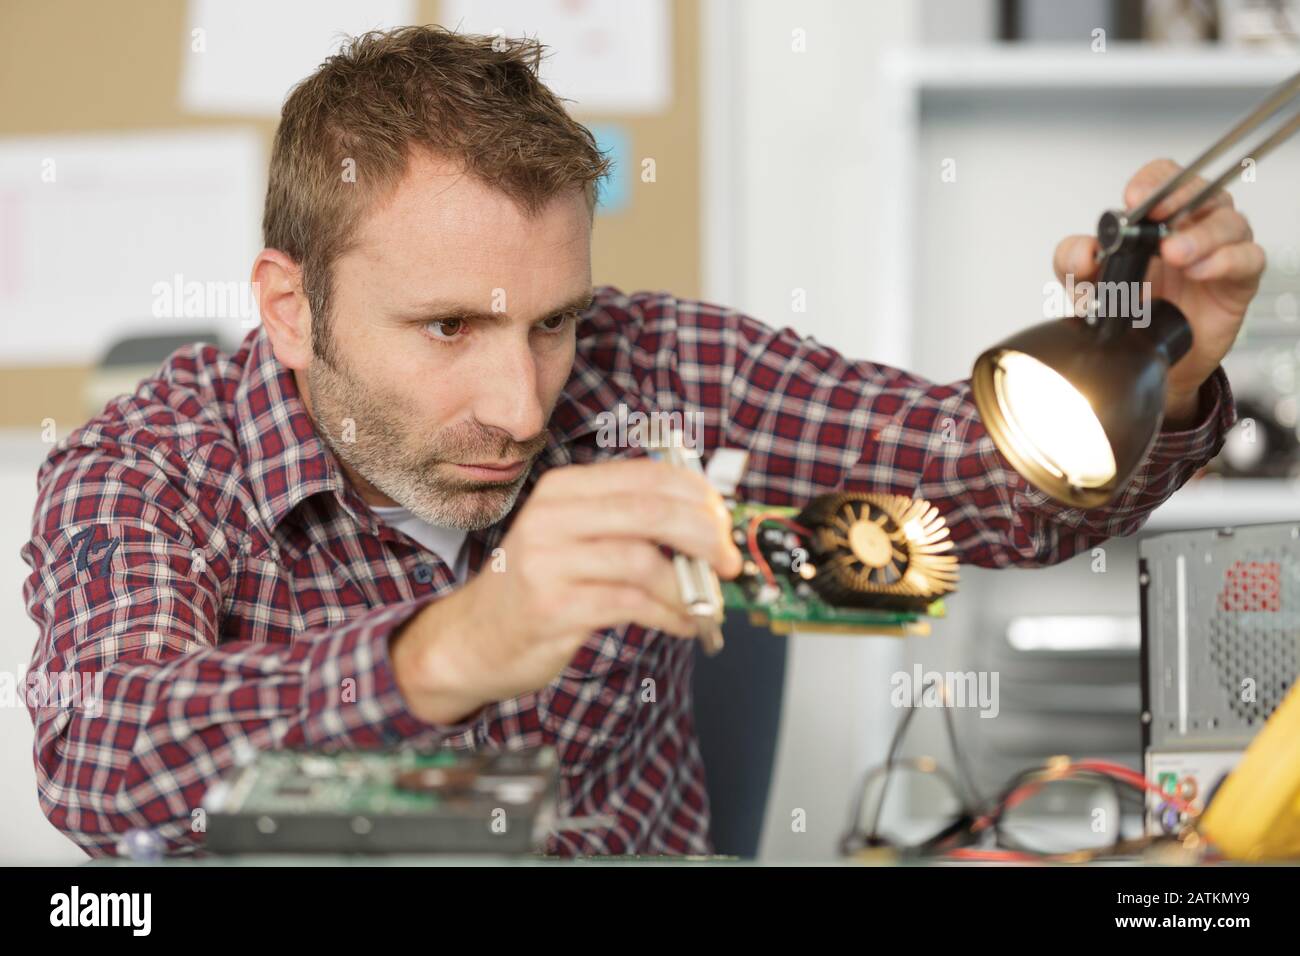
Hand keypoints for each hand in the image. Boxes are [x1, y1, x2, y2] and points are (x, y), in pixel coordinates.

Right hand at [390, 457, 742, 723]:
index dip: (699, 497)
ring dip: (689, 588)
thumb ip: (629, 522)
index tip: (725, 523)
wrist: (474, 637)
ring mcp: (548, 562)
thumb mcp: (575, 538)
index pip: (649, 475)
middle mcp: (552, 516)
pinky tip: (683, 624)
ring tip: (704, 605)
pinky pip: (631, 604)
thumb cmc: (539, 586)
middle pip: (652, 512)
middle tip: (729, 562)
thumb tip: (709, 523)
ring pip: (645, 561)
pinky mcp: (552, 607)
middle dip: (705, 536)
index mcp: (565, 490)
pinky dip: (670, 615)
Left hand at [1052, 158, 1264, 426]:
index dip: (1153, 181)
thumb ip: (1073, 262)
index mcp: (1156, 221)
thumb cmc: (1128, 313)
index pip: (1164, 179)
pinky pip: (1247, 259)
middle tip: (1159, 218)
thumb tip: (1083, 251)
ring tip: (1175, 254)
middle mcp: (1191, 228)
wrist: (1148, 358)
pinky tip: (1201, 271)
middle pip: (1201, 193)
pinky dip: (1225, 260)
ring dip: (1201, 235)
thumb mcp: (1087, 286)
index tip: (1136, 199)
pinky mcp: (1238, 279)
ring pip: (1228, 223)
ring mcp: (1219, 251)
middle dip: (1180, 200)